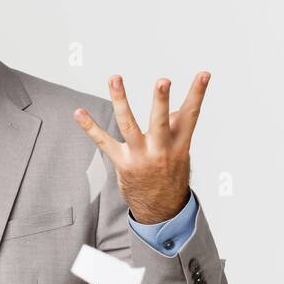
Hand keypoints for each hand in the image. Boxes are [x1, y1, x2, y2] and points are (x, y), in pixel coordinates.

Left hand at [73, 73, 209, 223]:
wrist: (161, 210)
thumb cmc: (171, 175)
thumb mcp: (181, 153)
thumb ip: (176, 129)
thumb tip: (173, 109)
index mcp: (179, 145)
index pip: (192, 115)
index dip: (198, 93)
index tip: (204, 74)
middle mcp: (160, 150)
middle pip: (160, 122)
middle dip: (161, 101)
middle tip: (163, 81)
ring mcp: (140, 156)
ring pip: (129, 125)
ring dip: (121, 100)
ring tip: (115, 78)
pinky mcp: (122, 162)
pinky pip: (103, 142)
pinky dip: (90, 127)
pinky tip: (78, 113)